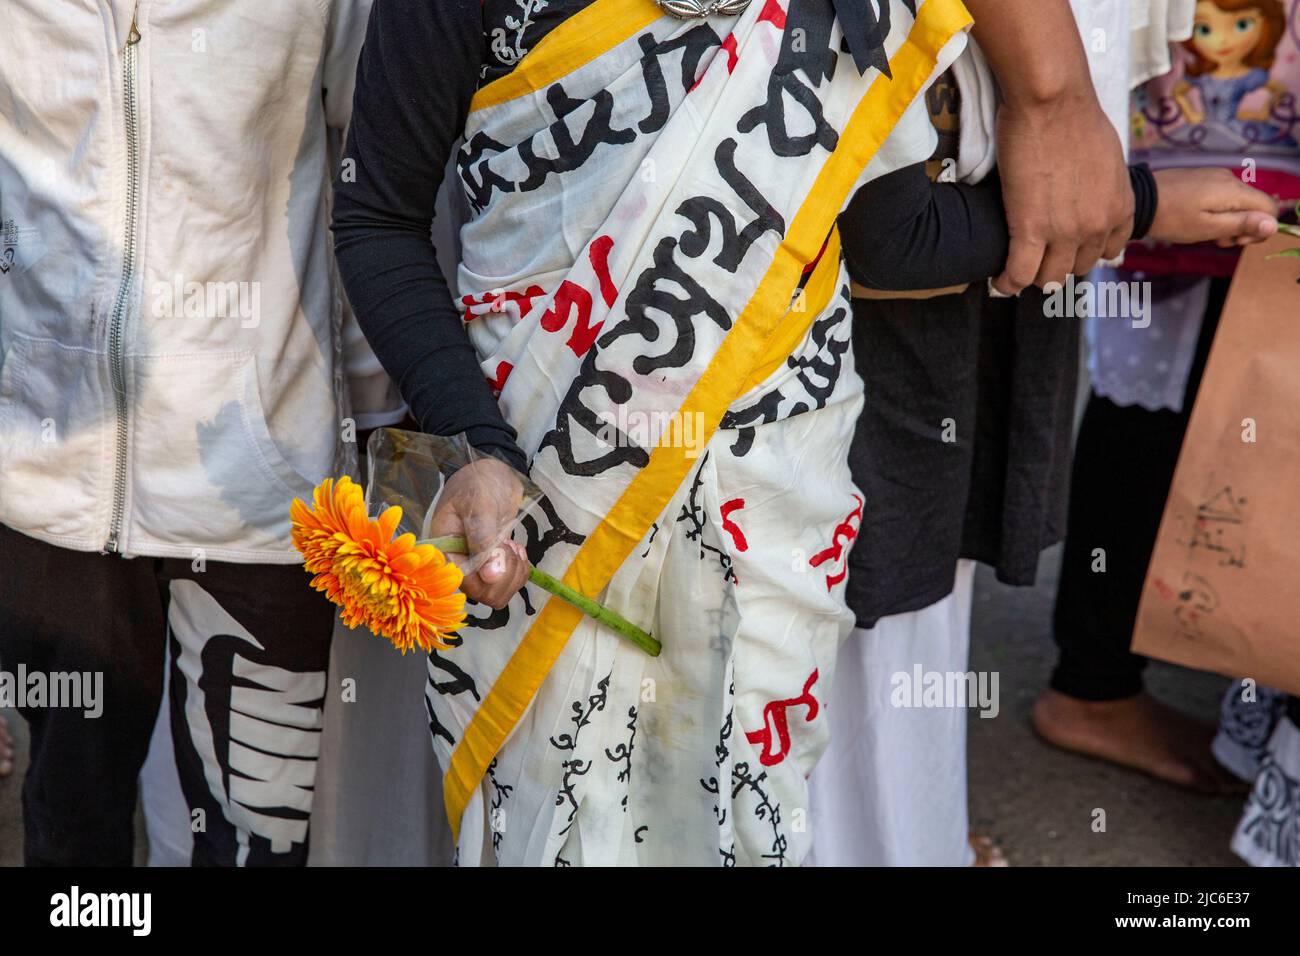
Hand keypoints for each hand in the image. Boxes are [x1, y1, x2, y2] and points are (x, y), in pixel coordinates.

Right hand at [427, 457, 529, 608]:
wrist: (491, 474)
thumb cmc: (479, 483)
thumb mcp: (480, 505)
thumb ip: (484, 539)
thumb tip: (491, 577)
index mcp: (446, 551)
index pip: (465, 584)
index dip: (489, 578)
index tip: (500, 549)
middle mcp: (459, 564)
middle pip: (486, 595)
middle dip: (506, 574)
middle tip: (507, 545)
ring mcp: (477, 567)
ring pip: (500, 593)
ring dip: (514, 572)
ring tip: (511, 545)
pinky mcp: (493, 565)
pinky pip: (510, 583)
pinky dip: (520, 569)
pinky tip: (515, 549)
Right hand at [993, 94, 1133, 293]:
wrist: (1053, 102)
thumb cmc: (1076, 116)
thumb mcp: (1109, 157)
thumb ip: (1105, 185)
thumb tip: (1088, 192)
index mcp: (1121, 207)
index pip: (1108, 251)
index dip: (1084, 251)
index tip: (1067, 248)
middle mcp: (1097, 226)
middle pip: (1077, 268)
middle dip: (1057, 265)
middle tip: (1036, 257)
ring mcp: (1065, 232)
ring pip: (1048, 278)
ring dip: (1031, 277)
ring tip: (1015, 271)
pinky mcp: (1030, 230)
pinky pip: (1019, 274)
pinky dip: (1007, 282)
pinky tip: (999, 281)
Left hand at [1148, 168, 1278, 247]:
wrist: (1138, 200)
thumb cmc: (1172, 218)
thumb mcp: (1208, 228)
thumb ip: (1242, 224)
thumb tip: (1274, 225)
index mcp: (1234, 190)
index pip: (1269, 207)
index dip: (1260, 228)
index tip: (1238, 242)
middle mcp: (1229, 178)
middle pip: (1254, 205)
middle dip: (1242, 227)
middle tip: (1218, 241)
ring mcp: (1215, 176)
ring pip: (1237, 203)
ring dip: (1228, 222)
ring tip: (1205, 234)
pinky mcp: (1202, 179)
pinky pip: (1221, 197)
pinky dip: (1216, 213)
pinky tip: (1198, 221)